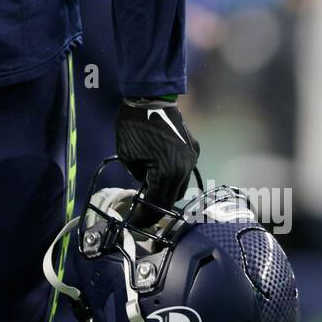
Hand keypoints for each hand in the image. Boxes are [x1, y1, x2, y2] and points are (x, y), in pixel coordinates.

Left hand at [115, 97, 199, 225]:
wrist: (151, 99)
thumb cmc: (133, 127)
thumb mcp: (127, 156)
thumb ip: (139, 176)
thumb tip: (145, 187)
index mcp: (165, 172)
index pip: (157, 203)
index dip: (146, 215)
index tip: (137, 223)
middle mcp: (183, 169)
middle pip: (172, 199)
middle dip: (158, 208)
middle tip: (144, 213)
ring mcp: (192, 159)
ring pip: (181, 185)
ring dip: (167, 191)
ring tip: (152, 193)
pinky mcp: (194, 149)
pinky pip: (185, 170)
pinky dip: (174, 175)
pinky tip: (162, 172)